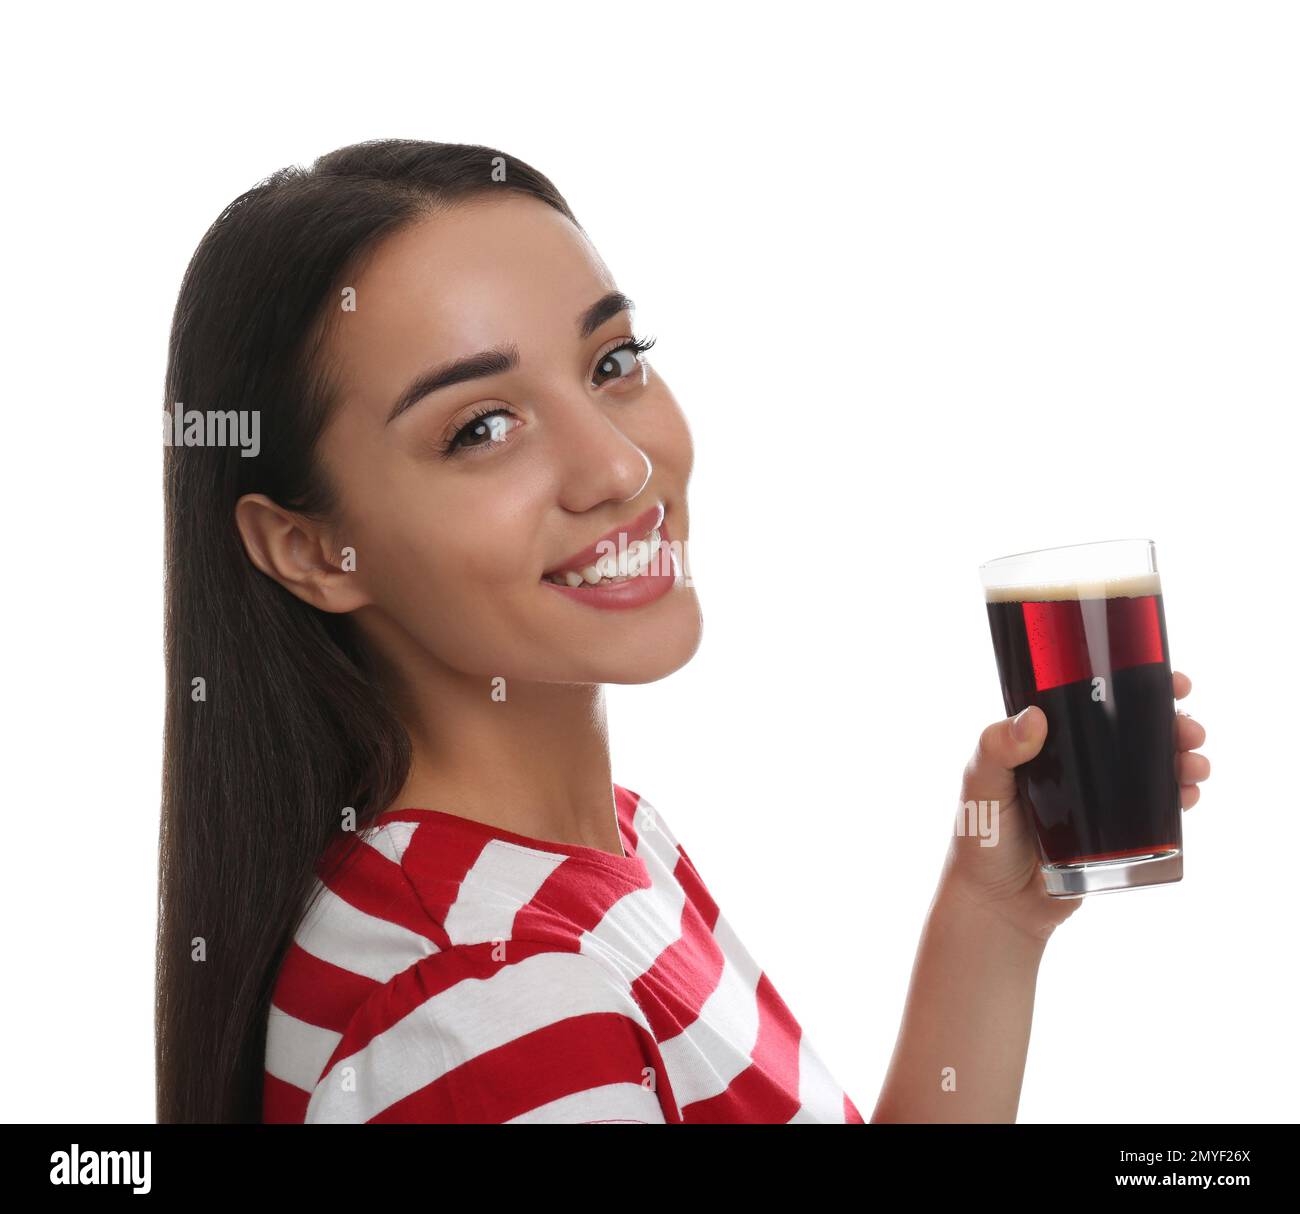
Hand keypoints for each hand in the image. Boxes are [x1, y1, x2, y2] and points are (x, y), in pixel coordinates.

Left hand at [942, 671, 1209, 943]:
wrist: (997, 906)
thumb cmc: (979, 839)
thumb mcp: (980, 786)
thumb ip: (996, 750)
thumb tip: (1034, 718)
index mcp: (1044, 740)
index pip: (1091, 699)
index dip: (1131, 683)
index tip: (1168, 678)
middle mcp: (1074, 762)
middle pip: (1131, 729)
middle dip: (1169, 722)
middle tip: (1190, 730)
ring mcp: (1097, 795)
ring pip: (1149, 765)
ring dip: (1181, 758)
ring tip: (1195, 765)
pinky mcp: (1113, 831)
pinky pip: (1154, 808)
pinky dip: (1178, 796)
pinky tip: (1189, 794)